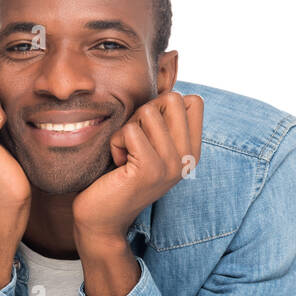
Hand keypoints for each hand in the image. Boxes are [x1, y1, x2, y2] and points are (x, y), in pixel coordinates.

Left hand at [72, 92, 203, 248]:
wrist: (102, 219)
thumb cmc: (119, 175)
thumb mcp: (149, 145)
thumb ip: (162, 120)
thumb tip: (167, 76)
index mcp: (192, 150)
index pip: (193, 100)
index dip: (163, 106)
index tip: (149, 133)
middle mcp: (188, 158)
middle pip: (171, 98)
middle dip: (144, 112)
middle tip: (134, 142)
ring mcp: (171, 164)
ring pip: (148, 111)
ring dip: (127, 129)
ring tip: (125, 155)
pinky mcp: (150, 170)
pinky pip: (129, 131)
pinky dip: (115, 143)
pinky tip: (117, 164)